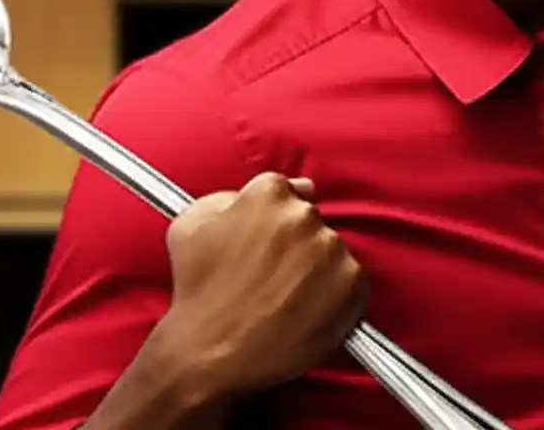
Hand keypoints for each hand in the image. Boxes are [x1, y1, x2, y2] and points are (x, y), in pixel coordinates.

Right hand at [155, 172, 368, 400]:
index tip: (267, 239)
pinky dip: (335, 294)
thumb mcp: (189, 227)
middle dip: (294, 240)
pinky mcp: (354, 285)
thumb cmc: (198, 292)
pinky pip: (352, 280)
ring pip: (330, 249)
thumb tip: (251, 195)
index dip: (272, 218)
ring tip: (286, 296)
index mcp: (268, 194)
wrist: (213, 353)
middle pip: (308, 218)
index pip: (284, 190)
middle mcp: (305, 216)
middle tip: (272, 273)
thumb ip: (223, 198)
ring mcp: (332, 250)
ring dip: (315, 267)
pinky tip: (305, 310)